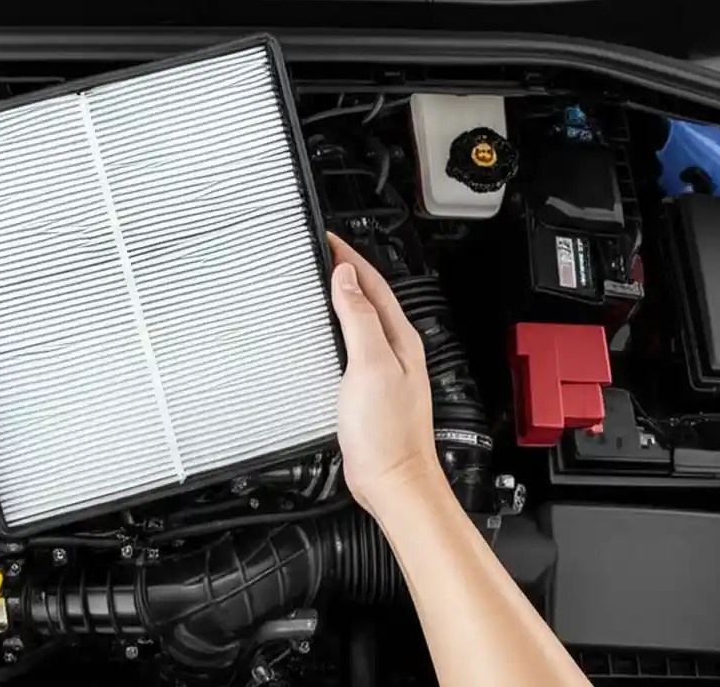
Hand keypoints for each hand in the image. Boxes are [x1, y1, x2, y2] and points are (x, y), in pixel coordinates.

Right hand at [328, 233, 441, 514]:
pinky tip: (323, 337)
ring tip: (318, 284)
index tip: (328, 239)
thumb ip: (359, 318)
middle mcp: (396, 352)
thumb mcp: (370, 365)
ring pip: (360, 323)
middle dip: (345, 273)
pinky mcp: (367, 391)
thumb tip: (347, 278)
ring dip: (341, 301)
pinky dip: (335, 332)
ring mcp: (382, 371)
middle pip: (369, 299)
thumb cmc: (388, 433)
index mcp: (401, 339)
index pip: (374, 284)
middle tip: (319, 254)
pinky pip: (351, 348)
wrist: (392, 481)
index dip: (350, 258)